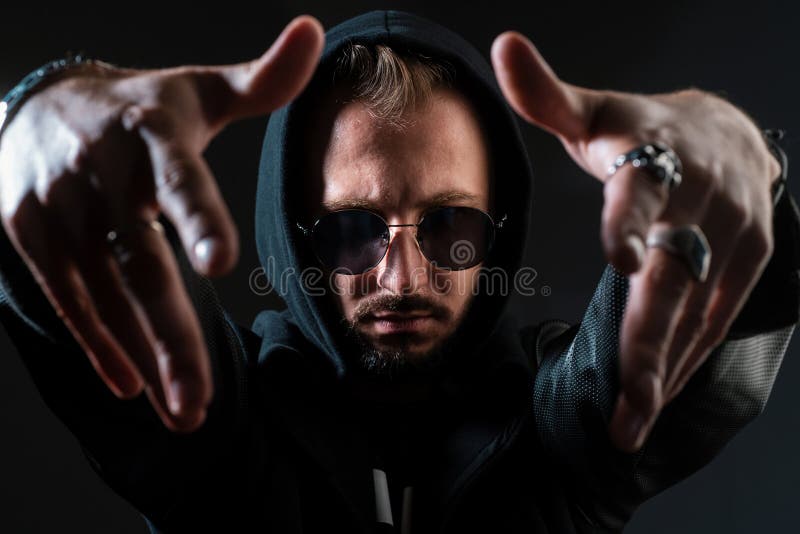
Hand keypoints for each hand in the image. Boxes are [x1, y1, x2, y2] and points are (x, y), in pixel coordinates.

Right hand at [0, 16, 323, 431]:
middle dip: (172, 335)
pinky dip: (100, 344)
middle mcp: (101, 174)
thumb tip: (316, 33)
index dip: (197, 216)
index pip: (178, 178)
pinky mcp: (30, 237)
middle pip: (140, 263)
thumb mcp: (199, 90)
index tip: (219, 263)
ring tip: (181, 411)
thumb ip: (261, 79)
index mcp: (151, 135)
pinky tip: (131, 386)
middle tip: (201, 400)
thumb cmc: (143, 109)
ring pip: (106, 295)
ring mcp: (58, 209)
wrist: (39, 106)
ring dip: (143, 357)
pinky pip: (69, 299)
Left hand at [491, 32, 780, 451]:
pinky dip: (685, 360)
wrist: (729, 132)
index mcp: (652, 159)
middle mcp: (697, 202)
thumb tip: (502, 48)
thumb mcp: (595, 110)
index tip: (618, 259)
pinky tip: (657, 398)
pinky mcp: (748, 263)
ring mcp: (730, 238)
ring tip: (631, 427)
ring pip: (695, 312)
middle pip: (671, 278)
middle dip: (647, 345)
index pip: (639, 191)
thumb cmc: (643, 128)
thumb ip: (547, 94)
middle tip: (623, 408)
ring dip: (663, 372)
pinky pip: (715, 320)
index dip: (627, 222)